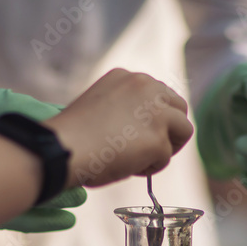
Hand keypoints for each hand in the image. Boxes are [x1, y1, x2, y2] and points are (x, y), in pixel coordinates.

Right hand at [45, 69, 193, 187]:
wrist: (62, 148)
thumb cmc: (72, 136)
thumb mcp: (101, 107)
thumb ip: (125, 109)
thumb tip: (144, 131)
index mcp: (128, 77)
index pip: (159, 93)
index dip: (155, 116)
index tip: (141, 133)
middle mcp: (146, 86)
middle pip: (179, 107)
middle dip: (170, 129)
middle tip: (151, 149)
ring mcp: (155, 112)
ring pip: (184, 130)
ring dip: (167, 147)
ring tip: (141, 160)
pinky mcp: (158, 139)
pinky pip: (166, 158)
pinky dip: (151, 167)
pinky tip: (128, 168)